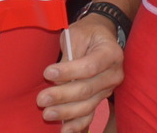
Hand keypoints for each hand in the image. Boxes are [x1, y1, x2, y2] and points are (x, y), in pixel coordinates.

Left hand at [39, 12, 121, 128]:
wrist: (100, 36)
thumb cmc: (87, 33)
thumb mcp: (77, 34)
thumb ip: (69, 55)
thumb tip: (57, 79)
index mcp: (111, 53)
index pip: (90, 66)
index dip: (69, 72)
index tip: (47, 73)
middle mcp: (114, 73)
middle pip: (88, 89)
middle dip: (62, 96)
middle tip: (41, 99)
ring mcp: (109, 88)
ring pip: (88, 104)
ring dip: (66, 112)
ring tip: (47, 114)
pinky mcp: (101, 98)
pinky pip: (90, 114)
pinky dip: (78, 124)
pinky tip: (65, 130)